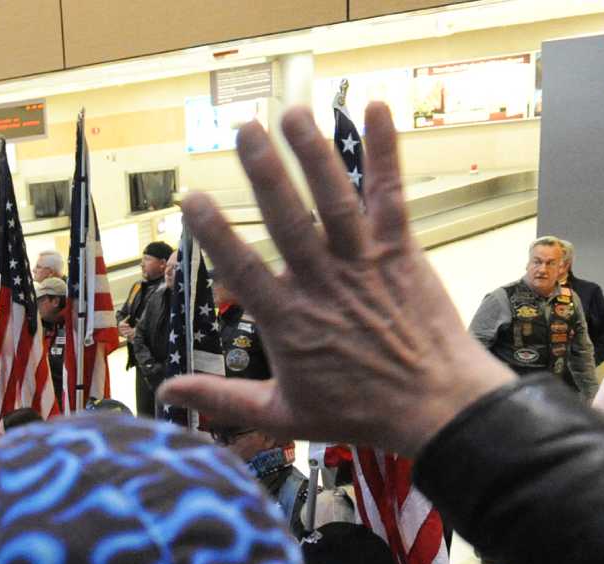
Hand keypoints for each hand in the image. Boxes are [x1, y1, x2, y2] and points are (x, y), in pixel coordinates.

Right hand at [157, 104, 511, 457]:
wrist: (435, 406)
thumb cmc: (358, 412)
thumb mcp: (282, 414)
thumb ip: (222, 397)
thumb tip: (168, 390)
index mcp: (289, 322)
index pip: (244, 269)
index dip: (215, 232)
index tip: (191, 197)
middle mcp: (324, 284)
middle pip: (289, 221)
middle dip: (265, 172)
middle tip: (243, 130)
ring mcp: (364, 263)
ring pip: (336, 200)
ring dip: (315, 153)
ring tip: (293, 113)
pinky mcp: (400, 250)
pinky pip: (391, 194)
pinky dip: (385, 151)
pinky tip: (375, 108)